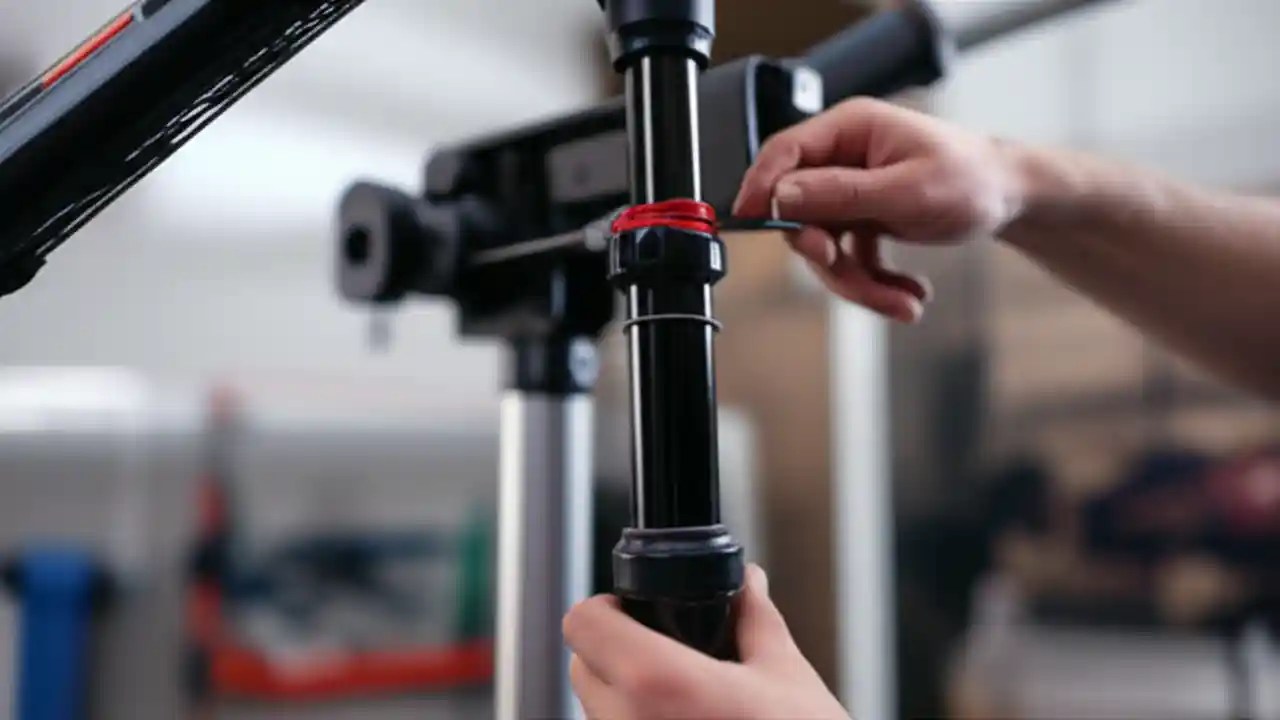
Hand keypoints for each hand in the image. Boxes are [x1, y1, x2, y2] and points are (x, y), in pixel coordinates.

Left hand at [563, 565, 848, 719]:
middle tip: (666, 652)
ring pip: (597, 711)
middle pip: (583, 667)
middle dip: (615, 651)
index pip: (583, 623)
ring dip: (625, 696)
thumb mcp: (785, 675)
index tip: (635, 609)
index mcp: (657, 682)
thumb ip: (754, 618)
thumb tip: (748, 584)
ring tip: (684, 701)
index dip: (607, 607)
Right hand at [733, 97, 1026, 322]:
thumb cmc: (971, 179)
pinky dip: (877, 282)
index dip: (760, 185)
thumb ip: (841, 193)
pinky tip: (911, 294)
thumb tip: (782, 196)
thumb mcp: (907, 190)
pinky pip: (850, 259)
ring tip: (906, 303)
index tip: (746, 218)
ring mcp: (853, 190)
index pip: (785, 152)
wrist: (1012, 197)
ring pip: (826, 246)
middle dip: (830, 257)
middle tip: (852, 277)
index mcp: (850, 129)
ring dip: (861, 283)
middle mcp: (844, 157)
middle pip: (802, 212)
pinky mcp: (864, 218)